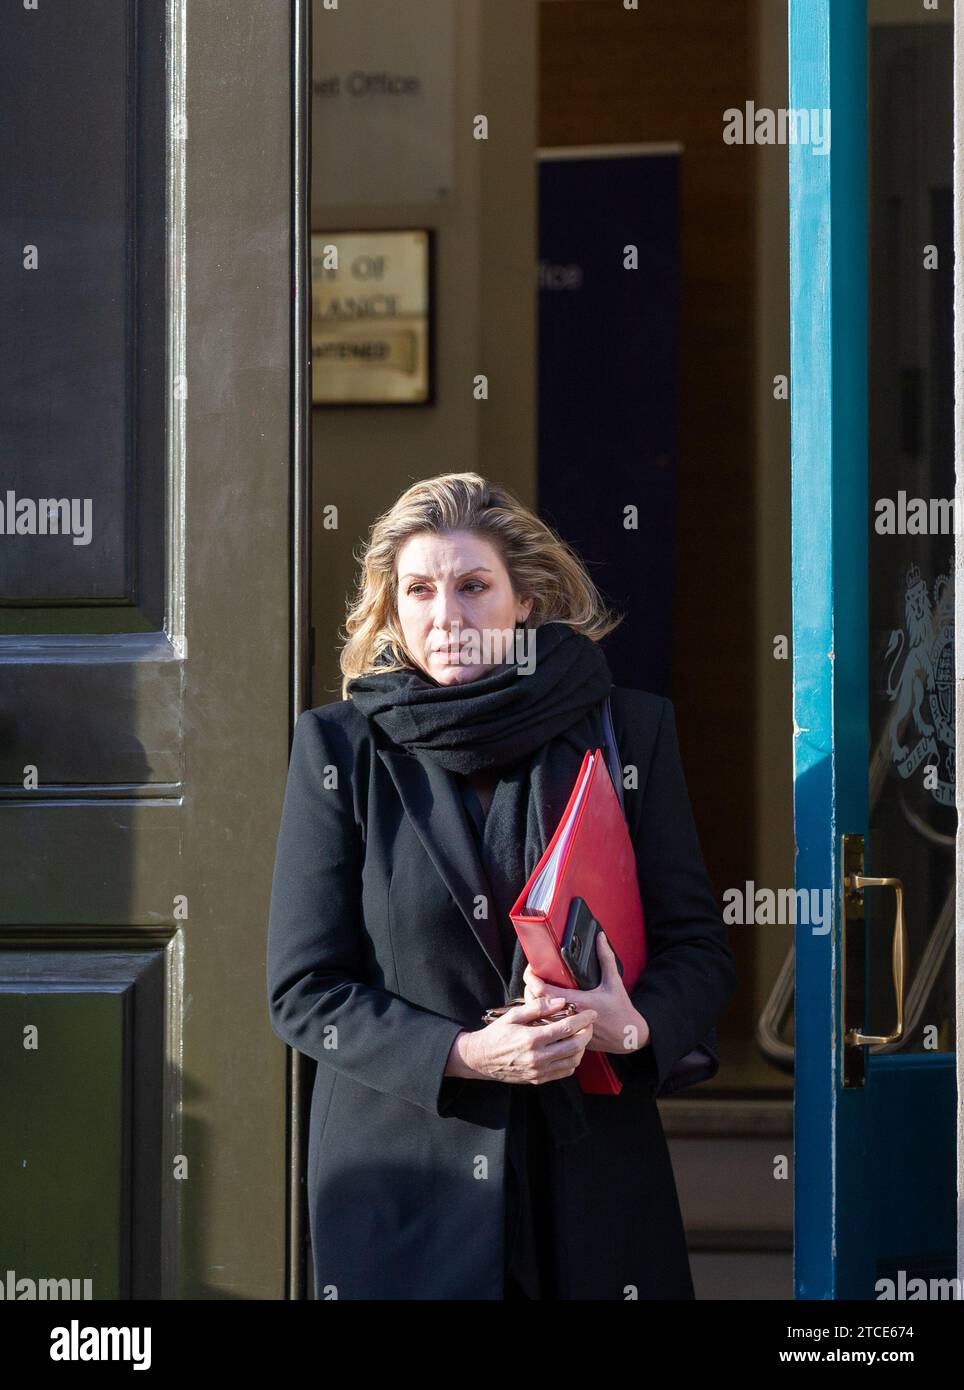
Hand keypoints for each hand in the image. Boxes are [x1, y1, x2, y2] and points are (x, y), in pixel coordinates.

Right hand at [454, 996, 597, 1084]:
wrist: (481, 1059)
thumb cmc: (497, 1034)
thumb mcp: (513, 1015)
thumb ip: (538, 1007)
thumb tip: (560, 1001)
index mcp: (531, 1038)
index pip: (565, 1028)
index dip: (583, 1020)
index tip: (592, 1013)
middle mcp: (537, 1057)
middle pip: (575, 1046)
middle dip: (587, 1033)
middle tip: (589, 1024)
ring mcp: (539, 1071)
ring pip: (573, 1061)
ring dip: (582, 1047)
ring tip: (580, 1035)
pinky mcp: (538, 1080)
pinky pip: (564, 1072)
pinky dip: (573, 1061)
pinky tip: (570, 1050)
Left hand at [523, 931, 649, 1058]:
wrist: (629, 1037)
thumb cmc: (621, 1010)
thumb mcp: (614, 982)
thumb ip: (605, 958)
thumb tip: (600, 937)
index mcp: (579, 1002)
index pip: (544, 991)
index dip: (533, 978)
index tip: (532, 968)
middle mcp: (569, 1017)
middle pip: (534, 1003)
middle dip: (529, 988)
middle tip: (533, 975)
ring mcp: (566, 1029)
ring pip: (537, 1016)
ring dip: (533, 1002)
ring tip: (536, 988)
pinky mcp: (567, 1036)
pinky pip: (546, 1025)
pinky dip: (541, 1015)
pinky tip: (544, 1006)